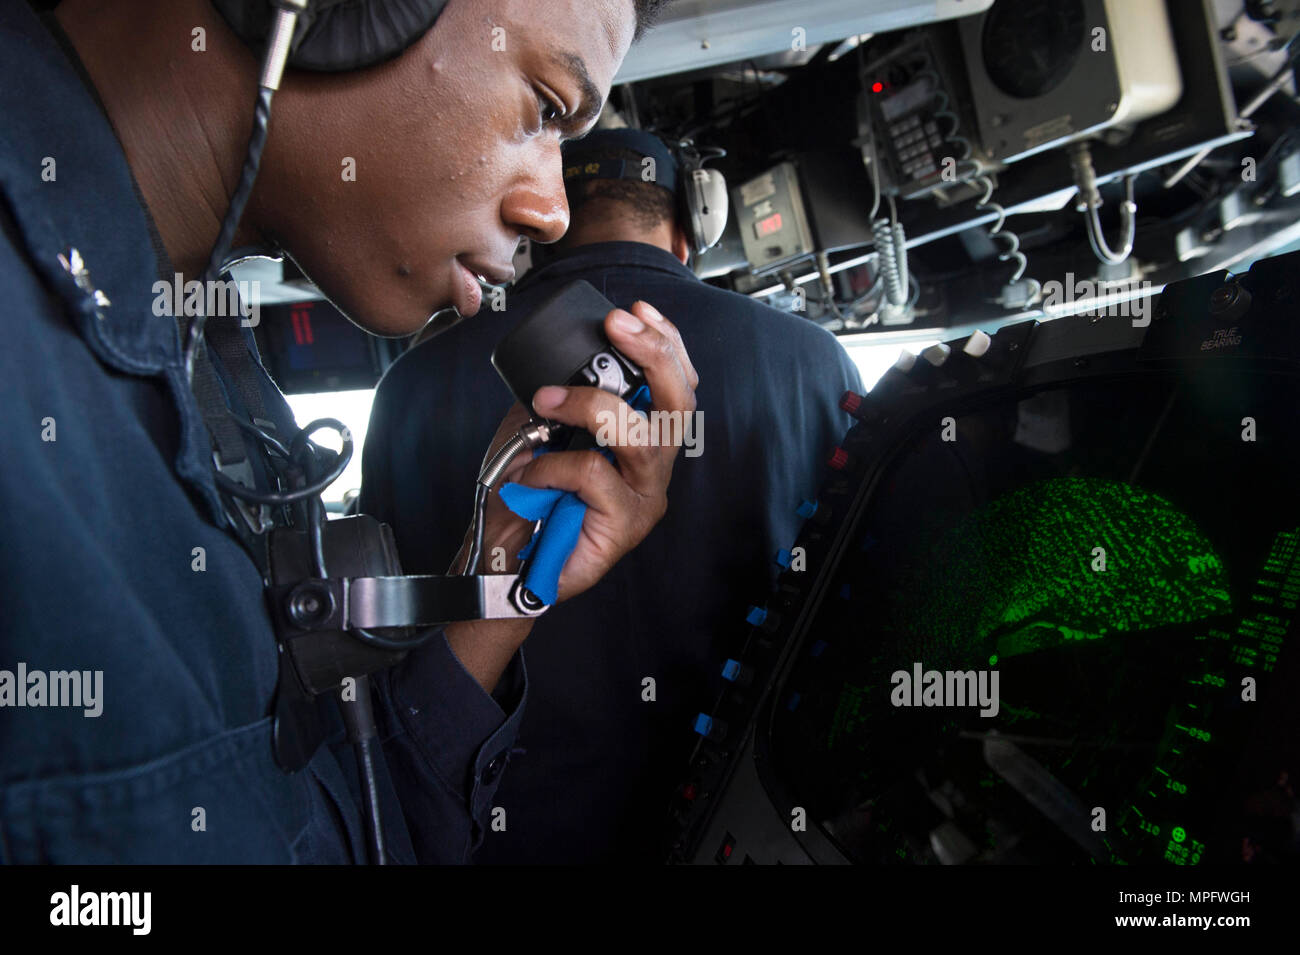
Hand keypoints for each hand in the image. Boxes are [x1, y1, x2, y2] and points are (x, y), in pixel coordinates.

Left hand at [457, 301, 698, 602]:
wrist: (502, 559)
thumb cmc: (524, 496)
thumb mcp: (538, 427)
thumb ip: (557, 394)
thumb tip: (557, 354)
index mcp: (641, 441)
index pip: (676, 386)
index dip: (665, 344)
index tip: (635, 312)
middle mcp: (651, 468)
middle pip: (680, 406)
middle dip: (655, 355)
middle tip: (620, 326)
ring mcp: (643, 498)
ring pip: (641, 438)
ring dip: (592, 407)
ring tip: (548, 402)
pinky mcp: (623, 526)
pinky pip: (594, 475)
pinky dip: (553, 465)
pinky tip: (530, 475)